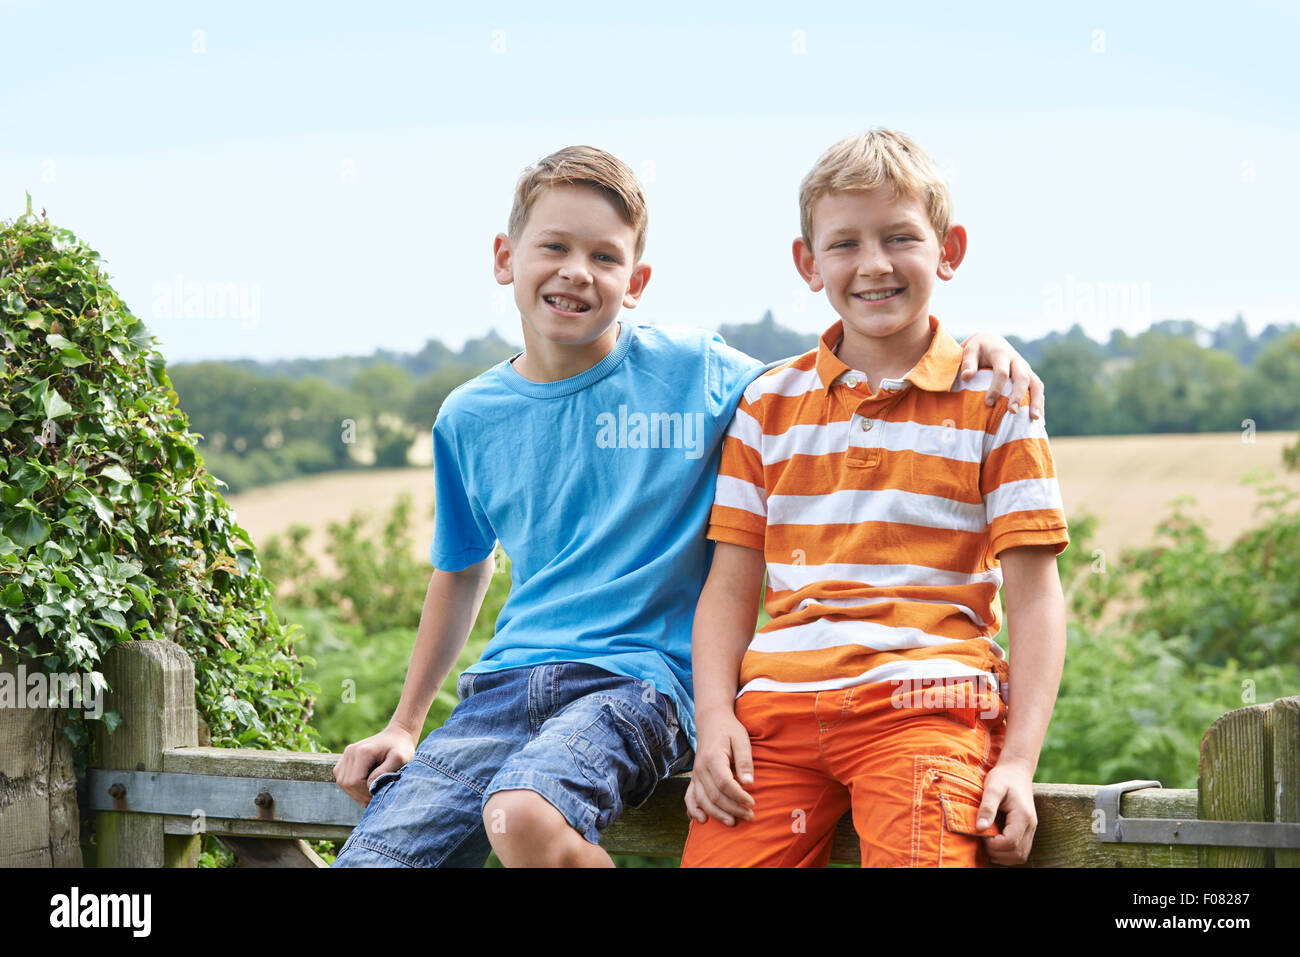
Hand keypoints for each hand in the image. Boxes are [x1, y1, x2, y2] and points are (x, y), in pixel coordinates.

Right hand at [333, 724, 417, 805]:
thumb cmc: (401, 748)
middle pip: (346, 783)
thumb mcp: (399, 759)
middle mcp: (351, 751)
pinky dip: (351, 786)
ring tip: (371, 791)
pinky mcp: (345, 758)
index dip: (365, 793)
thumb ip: (384, 772)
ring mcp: (346, 754)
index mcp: (363, 752)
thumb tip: (369, 785)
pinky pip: (341, 777)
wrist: (397, 736)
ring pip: (342, 782)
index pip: (355, 781)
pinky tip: (365, 785)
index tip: (379, 793)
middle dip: (360, 794)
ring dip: (355, 791)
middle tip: (376, 795)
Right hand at [684, 712, 755, 826]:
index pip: (724, 783)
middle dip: (733, 809)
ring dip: (717, 814)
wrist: (711, 721)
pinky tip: (702, 820)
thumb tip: (749, 784)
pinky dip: (694, 810)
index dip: (739, 796)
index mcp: (713, 758)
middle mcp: (701, 768)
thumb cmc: (730, 730)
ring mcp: (695, 774)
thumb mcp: (741, 740)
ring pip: (702, 800)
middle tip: (750, 816)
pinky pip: (689, 797)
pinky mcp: (694, 778)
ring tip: (733, 822)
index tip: (753, 803)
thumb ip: (745, 761)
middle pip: (714, 795)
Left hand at [957, 333, 1043, 419]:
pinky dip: (1040, 403)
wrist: (991, 342)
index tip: (988, 403)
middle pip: (1022, 378)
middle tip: (1012, 411)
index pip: (1002, 372)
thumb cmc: (978, 350)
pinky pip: (1038, 389)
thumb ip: (968, 363)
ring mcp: (1026, 368)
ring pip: (1036, 384)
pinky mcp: (1030, 376)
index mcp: (1001, 354)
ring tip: (1035, 418)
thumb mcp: (970, 351)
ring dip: (1037, 401)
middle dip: (1018, 395)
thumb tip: (966, 376)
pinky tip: (1039, 418)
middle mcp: (1017, 361)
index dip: (996, 387)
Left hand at [977, 758, 1036, 864]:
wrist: (1016, 771)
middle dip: (997, 853)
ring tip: (988, 843)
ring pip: (1021, 855)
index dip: (993, 844)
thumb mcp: (992, 787)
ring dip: (1003, 855)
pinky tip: (995, 842)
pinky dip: (1007, 853)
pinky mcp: (1027, 830)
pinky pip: (1021, 850)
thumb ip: (987, 807)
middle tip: (983, 840)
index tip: (980, 834)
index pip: (1010, 842)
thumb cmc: (1003, 777)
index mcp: (1023, 816)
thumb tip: (980, 828)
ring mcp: (1031, 829)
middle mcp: (1031, 825)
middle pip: (1017, 854)